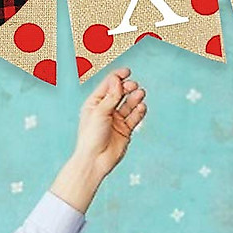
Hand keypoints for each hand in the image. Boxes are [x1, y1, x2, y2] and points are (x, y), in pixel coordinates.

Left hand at [50, 68, 146, 213]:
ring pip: (129, 104)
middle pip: (120, 93)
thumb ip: (111, 97)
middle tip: (134, 86)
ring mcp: (116, 120)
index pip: (108, 85)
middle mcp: (106, 110)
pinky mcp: (125, 130)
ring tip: (140, 95)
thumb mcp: (99, 112)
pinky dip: (139, 111)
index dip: (118, 77)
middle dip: (128, 87)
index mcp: (94, 103)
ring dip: (135, 98)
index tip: (127, 72)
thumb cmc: (91, 136)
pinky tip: (141, 107)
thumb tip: (118, 80)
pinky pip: (135, 117)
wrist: (95, 160)